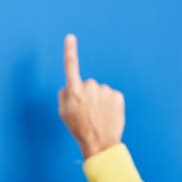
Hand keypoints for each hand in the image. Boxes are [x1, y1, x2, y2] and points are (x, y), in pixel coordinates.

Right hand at [58, 34, 124, 158]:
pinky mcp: (117, 96)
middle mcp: (90, 87)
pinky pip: (111, 95)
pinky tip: (107, 114)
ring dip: (99, 100)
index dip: (70, 51)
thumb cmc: (79, 129)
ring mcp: (105, 91)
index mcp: (74, 91)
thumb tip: (68, 87)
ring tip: (98, 115)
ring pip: (100, 91)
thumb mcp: (64, 114)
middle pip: (87, 84)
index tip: (70, 38)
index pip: (71, 67)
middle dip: (87, 94)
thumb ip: (63, 96)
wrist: (100, 143)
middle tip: (87, 111)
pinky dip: (109, 103)